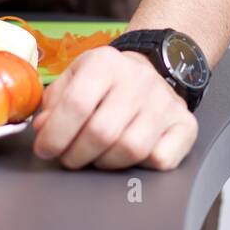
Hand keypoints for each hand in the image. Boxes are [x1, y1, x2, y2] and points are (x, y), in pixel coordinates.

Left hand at [31, 46, 197, 169]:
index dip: (56, 133)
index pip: (77, 103)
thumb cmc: (106, 79)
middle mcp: (138, 80)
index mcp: (104, 63)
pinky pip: (161, 159)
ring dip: (105, 163)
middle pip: (102, 132)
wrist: (151, 67)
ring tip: (94, 157)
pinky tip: (126, 155)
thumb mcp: (74, 77)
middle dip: (76, 154)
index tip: (44, 149)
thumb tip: (43, 130)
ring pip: (131, 149)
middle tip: (67, 158)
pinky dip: (140, 166)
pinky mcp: (185, 124)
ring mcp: (165, 103)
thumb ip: (54, 102)